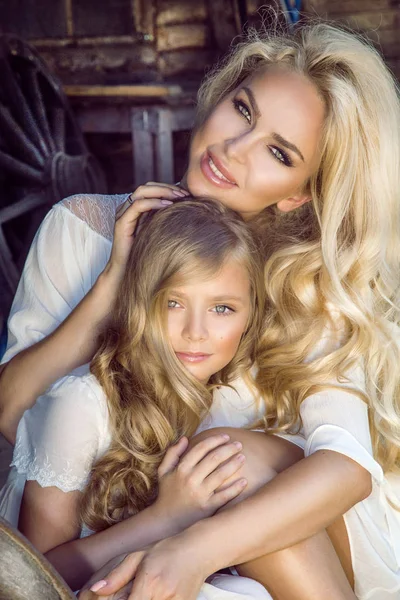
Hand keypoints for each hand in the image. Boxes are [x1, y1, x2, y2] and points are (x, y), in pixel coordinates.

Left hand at [80, 535, 206, 599]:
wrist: (199, 551)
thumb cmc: (166, 551)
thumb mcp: (139, 555)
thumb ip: (117, 575)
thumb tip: (94, 590)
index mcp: (149, 581)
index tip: (116, 598)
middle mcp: (163, 596)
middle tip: (135, 590)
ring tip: (147, 591)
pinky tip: (155, 595)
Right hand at [108, 183, 188, 274]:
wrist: (127, 272)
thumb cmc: (145, 254)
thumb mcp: (158, 232)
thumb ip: (165, 219)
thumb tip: (186, 210)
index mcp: (135, 208)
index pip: (152, 189)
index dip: (169, 188)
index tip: (186, 193)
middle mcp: (127, 208)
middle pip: (147, 187)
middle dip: (167, 187)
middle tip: (184, 193)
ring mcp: (123, 213)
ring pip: (142, 192)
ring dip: (162, 192)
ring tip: (178, 197)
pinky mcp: (121, 222)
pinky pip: (138, 205)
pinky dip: (154, 202)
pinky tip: (168, 205)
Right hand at [153, 434, 246, 530]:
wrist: (166, 521)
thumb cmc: (167, 493)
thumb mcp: (164, 471)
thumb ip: (172, 453)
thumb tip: (185, 438)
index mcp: (181, 469)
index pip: (201, 448)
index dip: (215, 440)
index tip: (225, 436)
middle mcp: (191, 479)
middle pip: (214, 459)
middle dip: (228, 449)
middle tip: (239, 444)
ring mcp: (200, 494)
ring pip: (221, 475)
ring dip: (234, 464)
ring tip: (243, 457)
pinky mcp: (207, 508)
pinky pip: (224, 496)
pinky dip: (235, 488)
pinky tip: (244, 481)